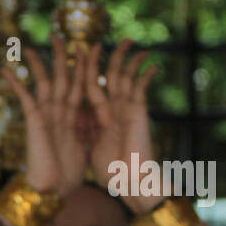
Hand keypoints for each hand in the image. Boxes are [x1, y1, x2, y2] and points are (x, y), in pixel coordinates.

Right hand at [0, 33, 88, 193]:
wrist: (52, 192)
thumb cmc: (66, 178)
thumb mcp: (82, 149)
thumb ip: (84, 134)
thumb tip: (93, 130)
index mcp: (72, 119)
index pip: (78, 87)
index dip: (83, 67)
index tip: (86, 48)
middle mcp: (58, 114)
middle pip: (62, 78)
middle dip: (62, 57)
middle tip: (59, 36)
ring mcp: (46, 117)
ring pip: (44, 83)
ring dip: (40, 63)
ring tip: (32, 44)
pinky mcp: (35, 122)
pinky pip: (26, 98)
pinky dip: (17, 83)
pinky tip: (7, 68)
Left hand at [85, 38, 159, 211]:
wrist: (129, 183)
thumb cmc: (112, 173)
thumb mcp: (91, 148)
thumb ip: (86, 133)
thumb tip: (73, 125)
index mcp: (101, 119)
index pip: (91, 89)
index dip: (84, 73)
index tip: (77, 57)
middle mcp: (115, 111)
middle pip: (107, 78)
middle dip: (102, 59)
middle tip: (96, 41)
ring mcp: (127, 110)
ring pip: (125, 78)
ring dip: (126, 59)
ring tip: (128, 41)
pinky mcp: (139, 113)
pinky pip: (142, 90)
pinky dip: (145, 76)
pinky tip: (151, 63)